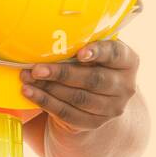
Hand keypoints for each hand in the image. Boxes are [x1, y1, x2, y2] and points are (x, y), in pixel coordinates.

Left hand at [19, 39, 139, 131]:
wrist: (97, 97)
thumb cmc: (90, 64)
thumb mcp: (93, 50)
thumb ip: (80, 43)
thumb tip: (45, 34)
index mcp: (127, 61)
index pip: (115, 54)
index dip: (98, 53)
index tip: (80, 53)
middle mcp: (125, 86)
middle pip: (93, 79)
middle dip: (62, 73)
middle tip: (37, 68)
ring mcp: (112, 107)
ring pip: (78, 97)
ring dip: (49, 87)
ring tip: (27, 78)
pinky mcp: (94, 122)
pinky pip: (67, 113)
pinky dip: (45, 101)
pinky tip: (29, 92)